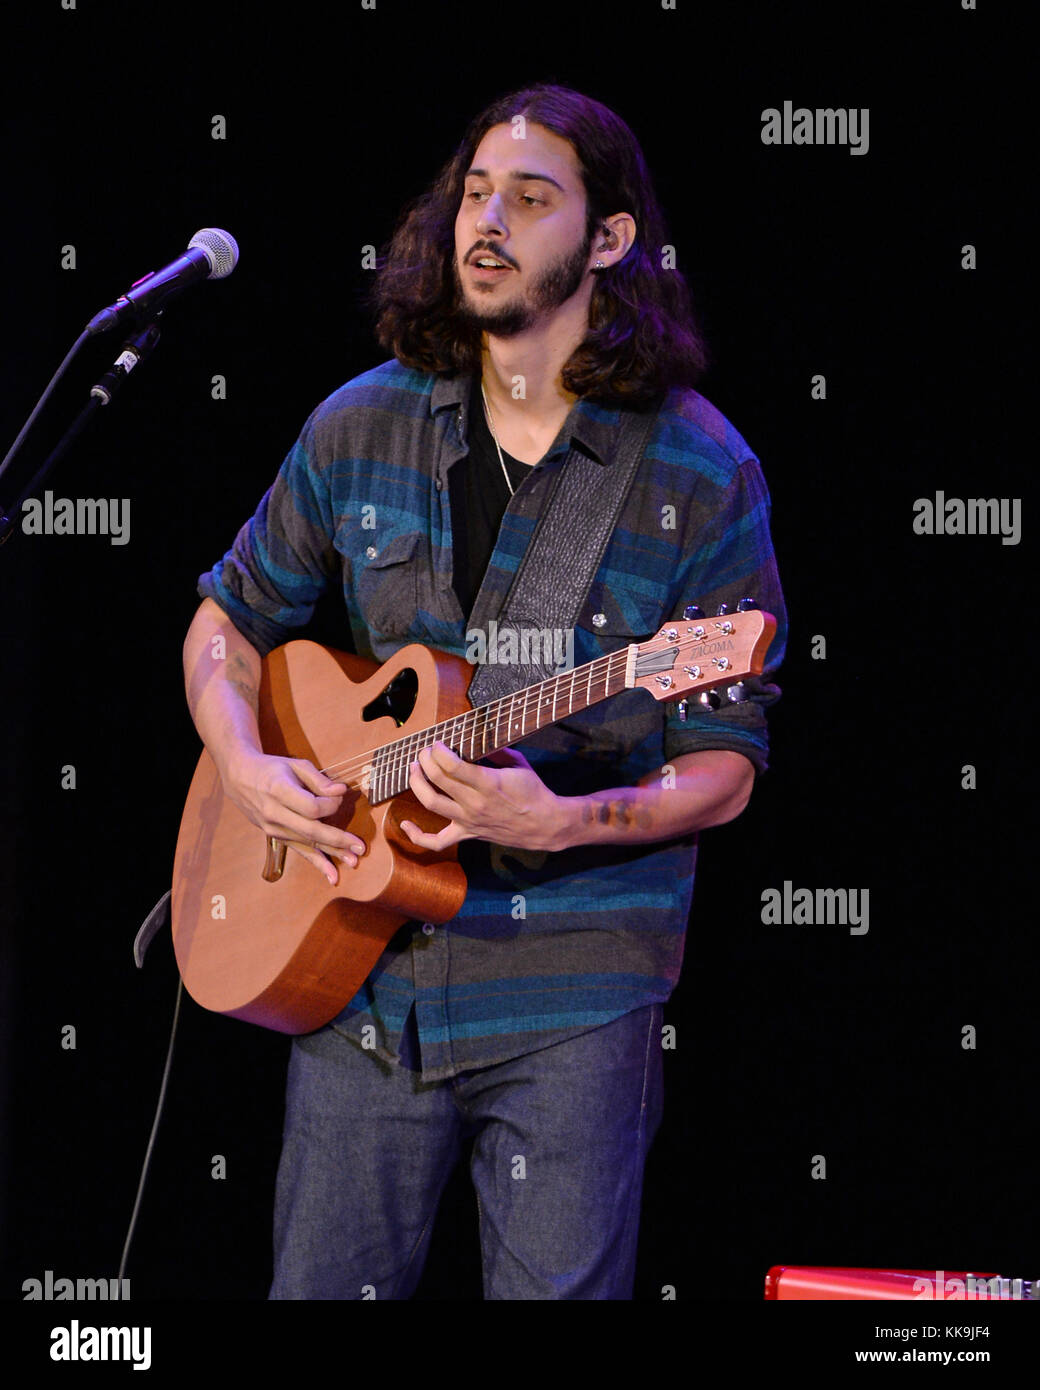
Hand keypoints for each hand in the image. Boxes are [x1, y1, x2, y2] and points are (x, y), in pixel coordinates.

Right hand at [220, 748, 365, 884]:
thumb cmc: (272, 768)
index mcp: (278, 791)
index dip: (331, 804)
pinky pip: (299, 851)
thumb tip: (341, 791)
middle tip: (360, 847)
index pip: (311, 807)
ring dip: (332, 854)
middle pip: (311, 830)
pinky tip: (332, 875)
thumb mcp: (295, 765)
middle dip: (338, 840)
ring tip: (354, 861)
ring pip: (307, 844)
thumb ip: (319, 779)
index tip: (340, 794)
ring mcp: (273, 828)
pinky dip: (317, 863)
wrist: (240, 777)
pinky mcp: (275, 836)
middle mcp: (274, 813)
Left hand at [400, 742, 568, 852]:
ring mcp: (468, 820)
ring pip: (431, 803)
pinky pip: (437, 841)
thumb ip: (495, 751)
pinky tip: (405, 823)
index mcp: (488, 783)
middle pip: (437, 780)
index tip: (438, 743)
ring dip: (417, 784)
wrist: (545, 825)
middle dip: (425, 760)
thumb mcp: (518, 764)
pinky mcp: (467, 834)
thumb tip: (475, 738)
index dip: (438, 750)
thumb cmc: (534, 792)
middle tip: (424, 751)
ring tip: (414, 769)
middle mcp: (474, 803)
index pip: (452, 765)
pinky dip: (417, 836)